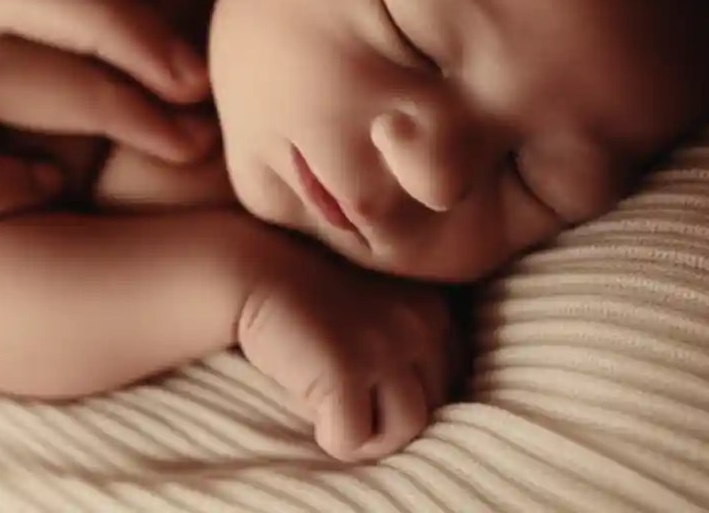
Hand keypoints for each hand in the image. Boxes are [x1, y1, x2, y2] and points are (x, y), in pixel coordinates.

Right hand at [236, 234, 455, 461]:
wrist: (254, 271)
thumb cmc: (307, 306)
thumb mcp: (371, 323)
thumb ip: (402, 358)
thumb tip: (410, 426)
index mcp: (432, 307)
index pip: (454, 377)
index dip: (410, 392)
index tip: (374, 387)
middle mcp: (422, 323)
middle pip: (436, 406)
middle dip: (390, 416)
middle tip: (348, 405)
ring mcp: (389, 345)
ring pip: (408, 428)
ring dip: (369, 433)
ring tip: (335, 413)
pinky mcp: (349, 368)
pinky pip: (356, 438)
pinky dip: (331, 438)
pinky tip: (312, 412)